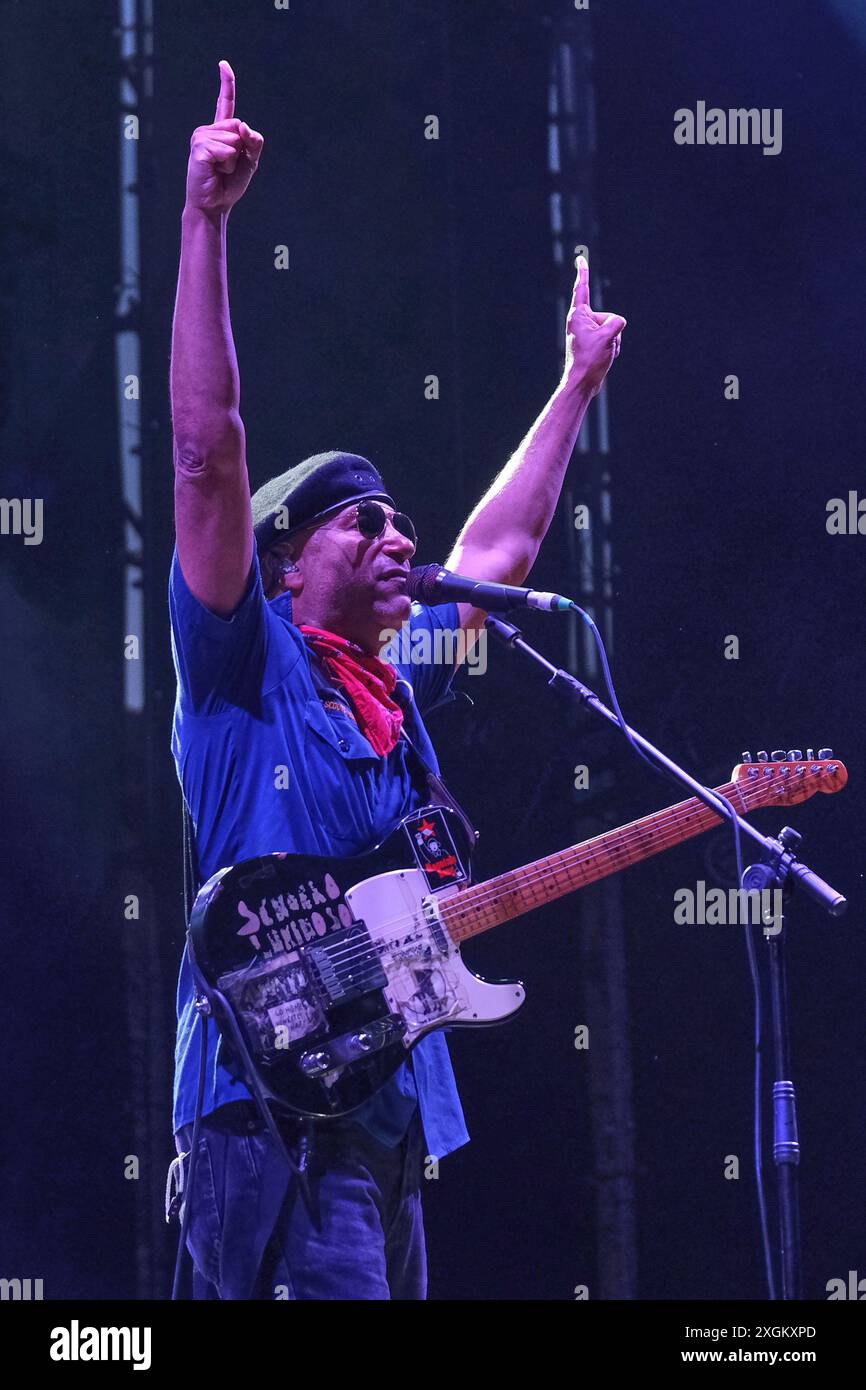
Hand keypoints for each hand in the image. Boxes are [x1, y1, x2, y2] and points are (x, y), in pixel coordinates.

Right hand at [185, 60, 263, 215]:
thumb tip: (243, 126)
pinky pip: (227, 150)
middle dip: (241, 148)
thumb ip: (254, 142)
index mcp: (221, 131)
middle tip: (228, 166)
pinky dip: (227, 164)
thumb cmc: (229, 185)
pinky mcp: (199, 148)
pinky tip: (215, 171)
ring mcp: (201, 137)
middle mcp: (209, 130)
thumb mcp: (250, 162)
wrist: (214, 204)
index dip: (226, 84)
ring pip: (234, 139)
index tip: (223, 64)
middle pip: (238, 126)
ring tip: (220, 169)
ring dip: (233, 159)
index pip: (225, 103)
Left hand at [562, 256, 626, 396]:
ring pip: (613, 329)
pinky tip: (604, 357)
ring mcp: (588, 332)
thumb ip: (617, 323)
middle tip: (600, 347)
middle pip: (609, 316)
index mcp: (578, 315)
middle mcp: (581, 321)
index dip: (583, 272)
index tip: (580, 258)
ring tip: (601, 354)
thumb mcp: (608, 338)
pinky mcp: (593, 342)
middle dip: (613, 331)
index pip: (581, 288)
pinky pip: (612, 339)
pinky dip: (612, 348)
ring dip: (613, 342)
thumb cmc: (589, 360)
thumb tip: (618, 323)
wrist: (583, 383)